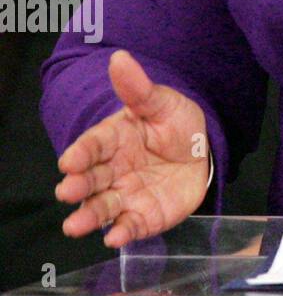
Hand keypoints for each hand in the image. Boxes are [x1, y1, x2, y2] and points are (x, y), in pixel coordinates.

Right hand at [55, 50, 209, 247]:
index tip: (69, 160)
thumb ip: (139, 88)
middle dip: (77, 186)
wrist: (202, 152)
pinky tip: (114, 238)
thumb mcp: (162, 103)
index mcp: (113, 140)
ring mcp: (125, 194)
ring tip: (75, 226)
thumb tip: (120, 58)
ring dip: (88, 216)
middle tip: (68, 190)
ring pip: (101, 207)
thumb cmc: (174, 124)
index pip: (92, 146)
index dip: (81, 153)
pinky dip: (120, 232)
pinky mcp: (142, 215)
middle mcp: (112, 170)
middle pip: (90, 179)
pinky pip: (129, 225)